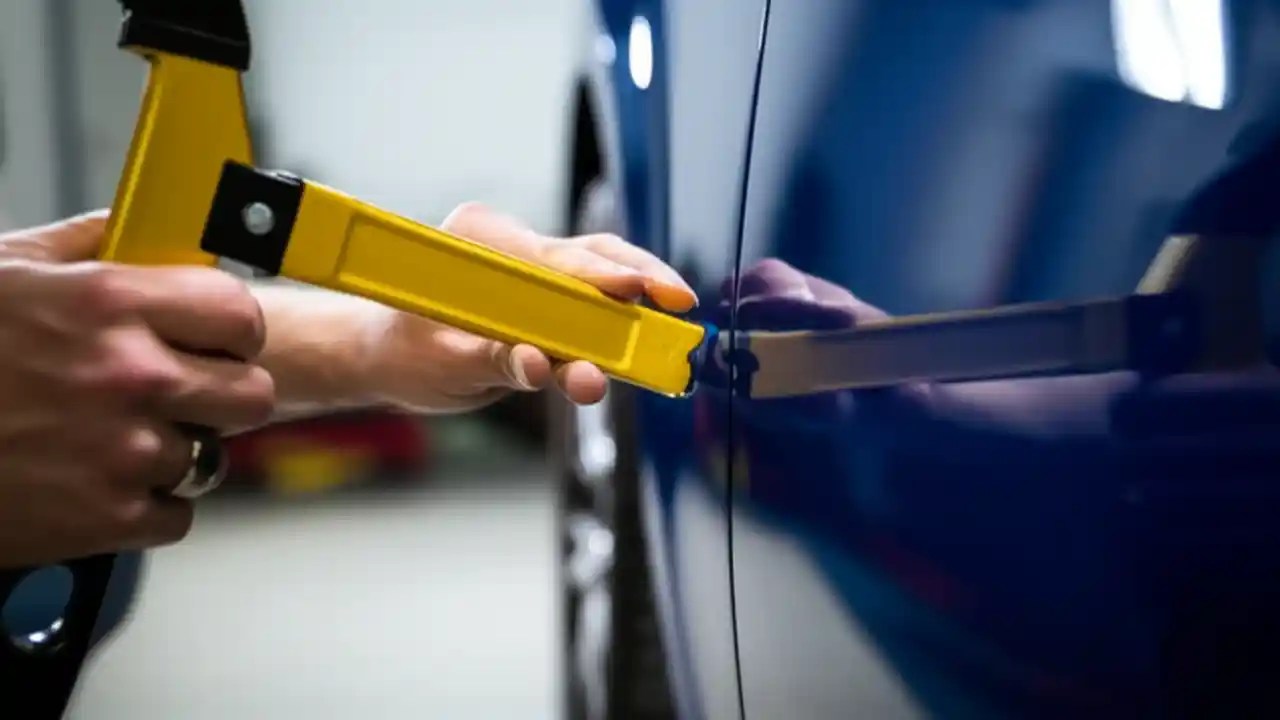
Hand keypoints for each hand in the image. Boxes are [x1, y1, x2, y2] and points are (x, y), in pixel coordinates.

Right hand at [0, 213, 274, 565]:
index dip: (234, 329)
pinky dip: (145, 506)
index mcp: (111, 304)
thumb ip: (87, 245)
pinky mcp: (108, 517)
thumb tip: (140, 227)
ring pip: (211, 457)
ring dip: (175, 451)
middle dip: (223, 394)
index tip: (221, 338)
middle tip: (185, 394)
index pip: (239, 313)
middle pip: (251, 394)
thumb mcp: (5, 272)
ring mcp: (124, 452)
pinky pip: (176, 514)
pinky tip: (98, 481)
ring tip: (115, 438)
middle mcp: (130, 376)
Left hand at [351, 202, 696, 411]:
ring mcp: (530, 265)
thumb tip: (539, 363)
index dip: (598, 276)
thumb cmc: (403, 352)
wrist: (383, 354)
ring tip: (670, 325)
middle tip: (677, 305)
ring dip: (636, 301)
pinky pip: (590, 297)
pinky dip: (621, 315)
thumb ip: (496, 362)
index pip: (551, 257)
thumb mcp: (443, 363)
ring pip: (599, 272)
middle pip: (589, 254)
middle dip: (638, 280)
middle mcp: (509, 244)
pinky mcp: (544, 291)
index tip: (633, 291)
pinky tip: (647, 331)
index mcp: (478, 243)